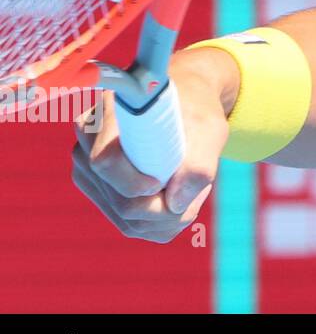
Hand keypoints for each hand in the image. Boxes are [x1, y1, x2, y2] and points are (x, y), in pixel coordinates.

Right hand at [71, 48, 237, 242]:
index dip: (134, 183)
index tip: (164, 183)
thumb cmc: (196, 112)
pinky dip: (160, 222)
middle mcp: (88, 144)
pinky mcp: (99, 191)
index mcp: (108, 113)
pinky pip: (129, 224)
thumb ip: (198, 164)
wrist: (184, 108)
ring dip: (168, 217)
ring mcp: (88, 171)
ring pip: (125, 218)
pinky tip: (177, 198)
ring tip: (192, 189)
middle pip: (120, 200)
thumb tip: (175, 205)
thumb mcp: (209, 128)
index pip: (106, 161)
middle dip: (165, 208)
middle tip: (200, 191)